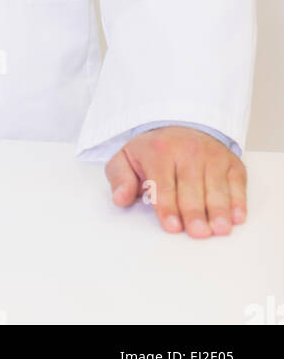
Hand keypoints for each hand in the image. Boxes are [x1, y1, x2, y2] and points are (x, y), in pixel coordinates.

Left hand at [105, 125, 246, 237]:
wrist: (180, 126)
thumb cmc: (153, 151)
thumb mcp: (127, 158)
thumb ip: (119, 179)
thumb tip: (120, 199)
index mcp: (159, 152)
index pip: (163, 184)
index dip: (167, 207)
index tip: (172, 227)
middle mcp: (187, 151)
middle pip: (191, 188)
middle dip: (194, 211)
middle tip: (197, 232)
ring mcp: (212, 156)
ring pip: (216, 187)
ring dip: (219, 209)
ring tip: (220, 229)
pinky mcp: (231, 163)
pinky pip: (237, 182)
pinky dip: (238, 200)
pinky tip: (237, 217)